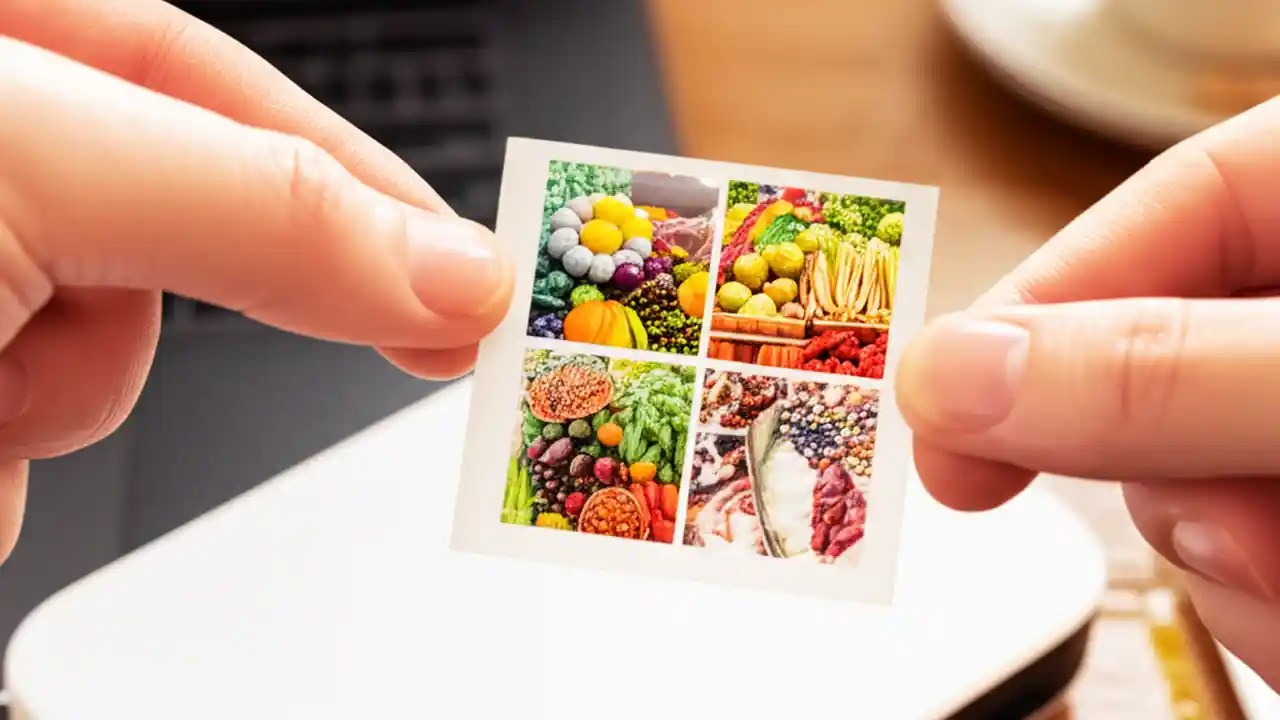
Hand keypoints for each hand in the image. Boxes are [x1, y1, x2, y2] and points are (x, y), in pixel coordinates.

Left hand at [0, 2, 513, 561]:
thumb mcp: (38, 170)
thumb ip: (264, 210)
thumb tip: (451, 274)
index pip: (197, 70)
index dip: (341, 162)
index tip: (455, 266)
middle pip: (153, 216)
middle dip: (157, 303)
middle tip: (301, 361)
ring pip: (88, 337)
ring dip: (56, 398)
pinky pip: (18, 429)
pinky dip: (1, 465)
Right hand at [896, 97, 1279, 688]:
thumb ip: (1165, 373)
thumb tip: (954, 376)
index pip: (1152, 217)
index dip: (1033, 313)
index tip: (941, 418)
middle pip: (1164, 381)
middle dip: (1171, 482)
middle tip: (1228, 533)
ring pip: (1207, 496)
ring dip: (1241, 570)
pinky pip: (1255, 564)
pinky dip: (1276, 608)